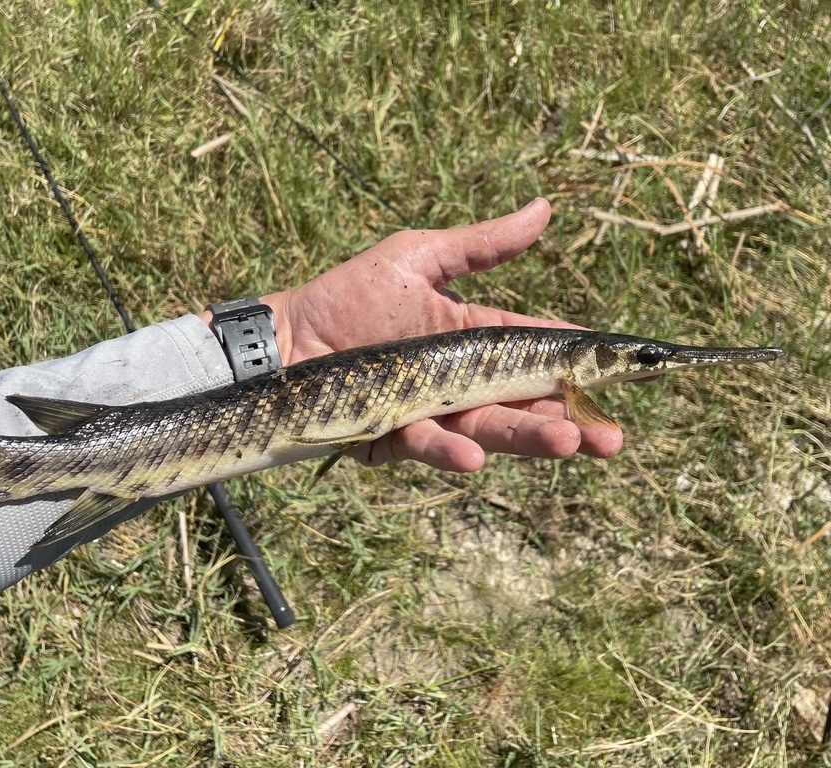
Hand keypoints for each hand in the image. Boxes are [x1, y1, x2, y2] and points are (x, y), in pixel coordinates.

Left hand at [203, 198, 622, 471]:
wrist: (285, 338)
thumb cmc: (348, 296)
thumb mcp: (419, 258)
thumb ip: (481, 246)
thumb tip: (545, 208)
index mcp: (476, 338)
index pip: (540, 350)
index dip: (582, 362)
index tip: (630, 371)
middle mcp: (463, 383)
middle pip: (527, 402)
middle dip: (573, 420)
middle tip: (612, 438)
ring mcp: (432, 415)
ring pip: (489, 430)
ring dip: (528, 438)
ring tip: (567, 442)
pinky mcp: (394, 440)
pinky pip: (427, 446)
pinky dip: (450, 450)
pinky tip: (473, 453)